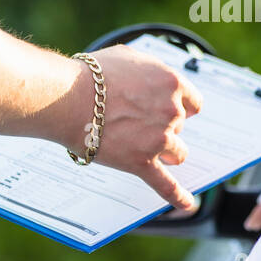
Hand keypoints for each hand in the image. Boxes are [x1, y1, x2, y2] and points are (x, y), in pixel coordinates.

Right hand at [82, 45, 203, 213]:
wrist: (67, 98)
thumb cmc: (92, 75)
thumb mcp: (128, 57)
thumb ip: (149, 69)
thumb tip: (153, 76)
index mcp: (171, 82)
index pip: (192, 102)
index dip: (178, 106)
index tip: (166, 108)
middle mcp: (171, 111)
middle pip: (180, 126)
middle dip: (162, 125)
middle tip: (135, 120)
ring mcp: (159, 139)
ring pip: (177, 152)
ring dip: (166, 151)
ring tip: (146, 147)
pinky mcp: (142, 162)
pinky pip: (166, 184)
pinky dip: (178, 196)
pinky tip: (187, 204)